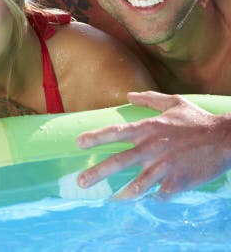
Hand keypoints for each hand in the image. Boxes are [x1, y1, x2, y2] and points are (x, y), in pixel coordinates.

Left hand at [76, 91, 230, 198]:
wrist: (226, 139)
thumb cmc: (199, 120)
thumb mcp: (174, 103)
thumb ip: (149, 99)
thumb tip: (129, 95)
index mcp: (148, 129)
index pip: (114, 133)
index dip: (94, 138)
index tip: (78, 143)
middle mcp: (152, 148)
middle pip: (118, 162)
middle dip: (96, 173)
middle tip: (81, 182)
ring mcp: (164, 167)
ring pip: (137, 184)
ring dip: (122, 194)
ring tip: (111, 199)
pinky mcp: (178, 182)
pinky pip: (159, 193)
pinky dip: (153, 196)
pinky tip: (150, 197)